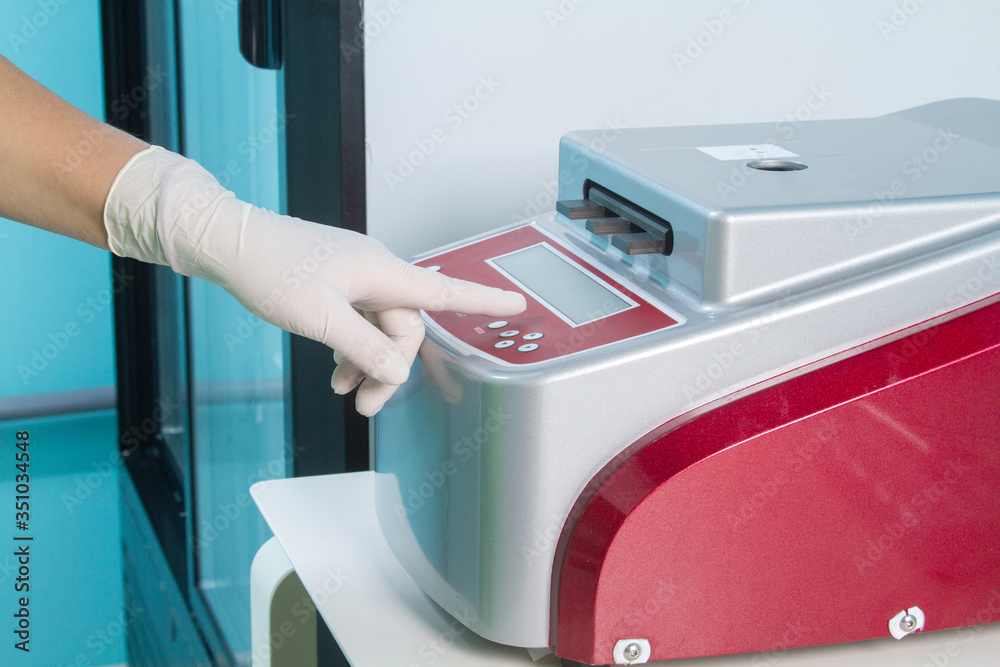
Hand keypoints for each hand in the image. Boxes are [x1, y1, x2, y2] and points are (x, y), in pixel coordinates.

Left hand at [104, 147, 524, 414]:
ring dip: (367, 364)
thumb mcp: (319, 317)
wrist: (228, 243)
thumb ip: (364, 345)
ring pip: (380, 330)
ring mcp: (356, 278)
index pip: (444, 290)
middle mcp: (375, 272)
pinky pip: (359, 323)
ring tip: (342, 393)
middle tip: (364, 406)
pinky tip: (334, 373)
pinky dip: (351, 350)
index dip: (484, 302)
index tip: (518, 304)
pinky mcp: (337, 285)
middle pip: (405, 328)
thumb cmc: (270, 270)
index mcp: (380, 271)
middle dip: (390, 368)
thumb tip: (398, 368)